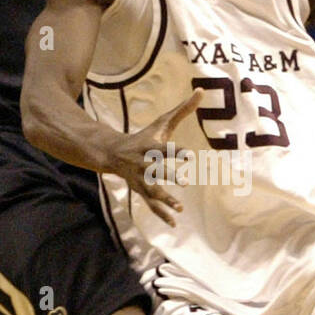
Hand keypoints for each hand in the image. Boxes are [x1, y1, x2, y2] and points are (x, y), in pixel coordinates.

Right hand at [102, 92, 202, 226]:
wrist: (113, 153)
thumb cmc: (144, 137)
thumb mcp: (162, 123)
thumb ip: (182, 109)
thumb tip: (201, 91)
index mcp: (150, 147)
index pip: (165, 149)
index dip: (177, 152)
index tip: (191, 155)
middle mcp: (144, 165)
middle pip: (157, 171)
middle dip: (169, 176)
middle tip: (186, 181)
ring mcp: (141, 179)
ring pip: (152, 191)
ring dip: (165, 200)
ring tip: (180, 208)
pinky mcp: (140, 190)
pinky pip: (151, 204)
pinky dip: (161, 214)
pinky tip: (174, 224)